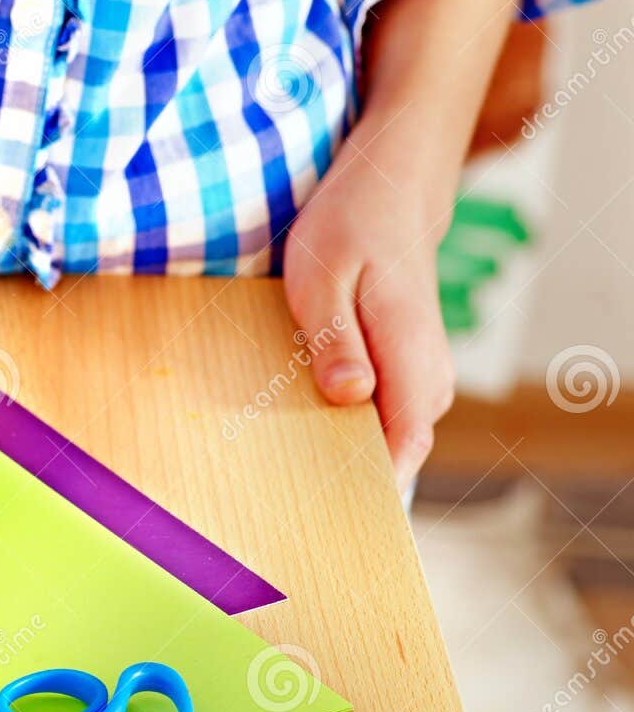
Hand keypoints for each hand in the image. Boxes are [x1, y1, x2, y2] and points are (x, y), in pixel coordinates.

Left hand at [283, 118, 456, 491]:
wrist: (391, 185)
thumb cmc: (352, 225)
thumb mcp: (323, 276)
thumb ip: (336, 340)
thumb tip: (350, 397)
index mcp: (411, 359)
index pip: (405, 448)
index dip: (371, 492)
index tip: (327, 527)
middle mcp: (429, 376)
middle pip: (394, 454)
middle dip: (347, 485)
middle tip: (285, 515)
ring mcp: (421, 374)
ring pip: (386, 438)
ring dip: (342, 459)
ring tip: (282, 483)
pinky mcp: (404, 368)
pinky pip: (380, 418)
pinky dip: (344, 432)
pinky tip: (300, 439)